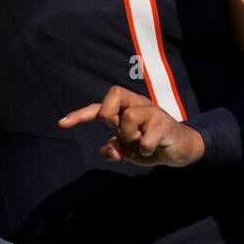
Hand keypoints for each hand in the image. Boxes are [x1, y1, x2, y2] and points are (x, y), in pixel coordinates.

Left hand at [58, 85, 205, 166]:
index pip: (100, 108)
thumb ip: (115, 148)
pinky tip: (151, 151)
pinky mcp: (165, 124)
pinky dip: (144, 151)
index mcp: (127, 109)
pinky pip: (145, 140)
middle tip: (116, 129)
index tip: (62, 124)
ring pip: (128, 117)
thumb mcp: (129, 149)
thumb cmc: (152, 144)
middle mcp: (139, 105)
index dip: (80, 115)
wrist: (182, 149)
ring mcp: (153, 113)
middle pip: (115, 92)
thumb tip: (105, 149)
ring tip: (140, 144)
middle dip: (108, 112)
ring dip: (130, 137)